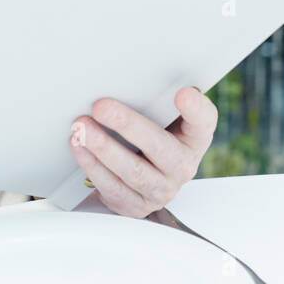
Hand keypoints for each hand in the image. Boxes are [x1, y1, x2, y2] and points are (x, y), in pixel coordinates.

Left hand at [69, 87, 217, 217]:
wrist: (146, 179)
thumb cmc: (154, 138)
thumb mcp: (165, 119)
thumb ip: (158, 100)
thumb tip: (131, 78)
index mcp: (194, 138)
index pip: (204, 122)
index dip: (196, 109)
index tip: (182, 93)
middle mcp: (182, 167)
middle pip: (159, 147)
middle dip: (127, 125)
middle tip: (100, 106)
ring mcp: (160, 190)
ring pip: (132, 171)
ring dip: (103, 147)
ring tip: (82, 128)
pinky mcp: (136, 205)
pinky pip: (112, 187)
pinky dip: (92, 165)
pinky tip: (79, 147)